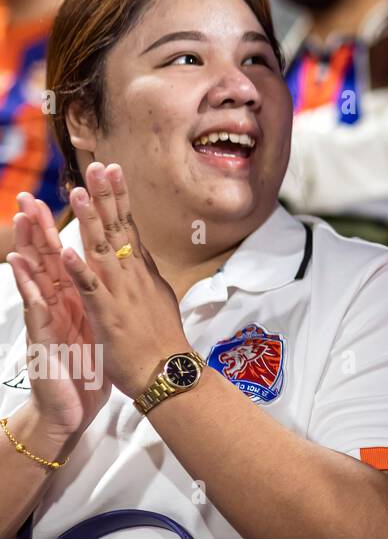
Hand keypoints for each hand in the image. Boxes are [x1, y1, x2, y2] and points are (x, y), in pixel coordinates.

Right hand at [5, 193, 108, 444]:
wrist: (72, 409)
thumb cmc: (86, 369)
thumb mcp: (96, 328)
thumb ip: (95, 302)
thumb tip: (109, 279)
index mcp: (75, 299)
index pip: (70, 256)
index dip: (71, 229)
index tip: (74, 199)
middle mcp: (57, 304)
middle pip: (48, 259)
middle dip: (39, 227)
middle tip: (30, 196)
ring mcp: (46, 318)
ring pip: (35, 275)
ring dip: (29, 244)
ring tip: (22, 217)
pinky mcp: (41, 337)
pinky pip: (35, 305)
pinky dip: (29, 283)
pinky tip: (20, 263)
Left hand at [59, 163, 192, 399]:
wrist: (168, 371)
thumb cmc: (162, 339)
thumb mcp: (159, 298)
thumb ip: (146, 275)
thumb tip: (143, 255)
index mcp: (141, 271)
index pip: (129, 225)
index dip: (119, 197)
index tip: (113, 169)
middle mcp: (133, 276)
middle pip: (117, 229)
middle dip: (107, 196)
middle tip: (98, 166)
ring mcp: (122, 293)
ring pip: (103, 251)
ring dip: (90, 222)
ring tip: (79, 194)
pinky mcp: (109, 315)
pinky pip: (90, 289)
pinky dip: (79, 270)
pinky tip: (68, 252)